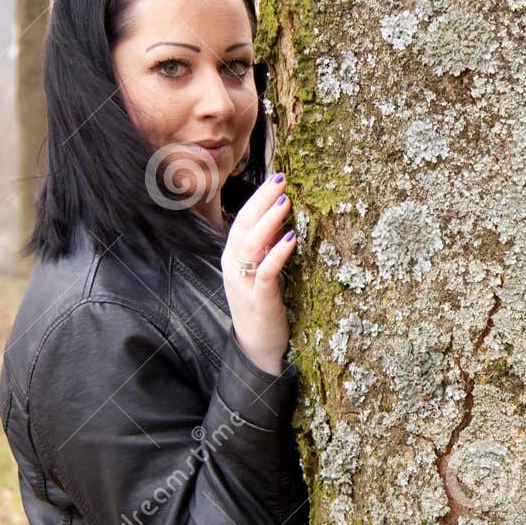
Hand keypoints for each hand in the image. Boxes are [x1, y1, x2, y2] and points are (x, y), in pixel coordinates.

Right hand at [221, 172, 295, 375]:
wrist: (257, 347)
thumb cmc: (263, 304)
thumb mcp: (263, 269)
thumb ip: (268, 246)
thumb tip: (281, 216)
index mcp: (233, 256)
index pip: (243, 219)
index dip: (258, 197)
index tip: (277, 177)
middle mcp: (233, 266)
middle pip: (244, 225)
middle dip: (262, 200)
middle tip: (281, 179)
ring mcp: (244, 283)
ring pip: (251, 245)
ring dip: (269, 221)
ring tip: (286, 202)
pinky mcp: (259, 300)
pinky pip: (266, 272)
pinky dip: (278, 253)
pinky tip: (291, 238)